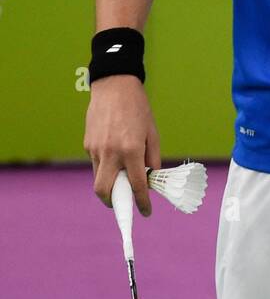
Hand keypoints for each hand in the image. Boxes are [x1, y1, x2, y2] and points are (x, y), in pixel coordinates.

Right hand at [84, 75, 161, 216]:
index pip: (137, 185)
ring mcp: (96, 149)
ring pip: (98, 178)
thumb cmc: (138, 109)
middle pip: (104, 191)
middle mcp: (111, 152)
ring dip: (109, 184)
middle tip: (124, 202)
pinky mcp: (87, 144)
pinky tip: (114, 156)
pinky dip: (105, 167)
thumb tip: (151, 179)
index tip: (146, 212)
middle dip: (113, 202)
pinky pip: (95, 163)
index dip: (142, 202)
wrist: (114, 86)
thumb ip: (152, 159)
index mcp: (131, 150)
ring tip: (121, 177)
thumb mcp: (152, 133)